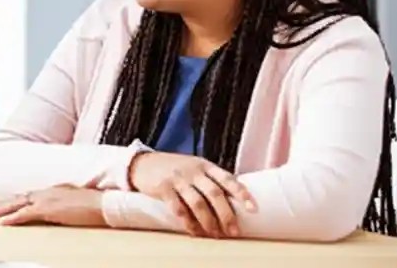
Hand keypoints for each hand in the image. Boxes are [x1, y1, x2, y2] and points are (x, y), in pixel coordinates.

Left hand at [0, 186, 106, 227]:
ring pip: (15, 204)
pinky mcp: (48, 209)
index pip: (22, 196)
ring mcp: (45, 199)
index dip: (5, 200)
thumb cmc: (94, 204)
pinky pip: (26, 214)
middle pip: (13, 198)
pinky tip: (2, 223)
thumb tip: (56, 208)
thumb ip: (60, 203)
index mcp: (49, 191)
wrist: (106, 202)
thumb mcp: (73, 201)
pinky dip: (12, 218)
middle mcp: (43, 192)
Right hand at [127, 152, 256, 237]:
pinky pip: (179, 209)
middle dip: (226, 215)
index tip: (253, 209)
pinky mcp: (163, 188)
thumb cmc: (173, 168)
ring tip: (215, 234)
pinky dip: (189, 223)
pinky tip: (195, 232)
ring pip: (198, 203)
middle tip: (233, 232)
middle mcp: (192, 170)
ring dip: (209, 222)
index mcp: (204, 165)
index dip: (242, 194)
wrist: (142, 163)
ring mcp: (177, 179)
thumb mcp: (194, 167)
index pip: (227, 178)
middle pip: (214, 193)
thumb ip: (211, 180)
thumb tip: (235, 201)